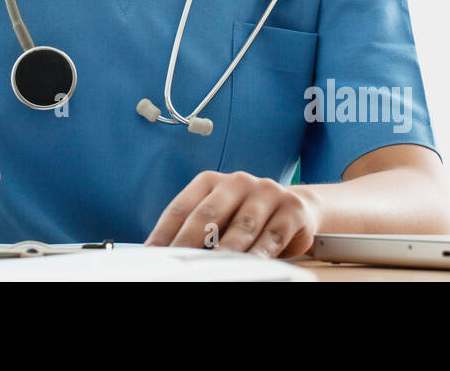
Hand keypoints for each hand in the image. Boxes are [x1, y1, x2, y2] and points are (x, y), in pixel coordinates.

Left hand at [144, 170, 318, 257]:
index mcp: (211, 181)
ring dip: (225, 251)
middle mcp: (238, 181)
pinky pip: (273, 236)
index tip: (153, 252)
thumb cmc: (246, 216)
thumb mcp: (220, 218)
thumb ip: (197, 230)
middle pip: (209, 214)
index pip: (183, 207)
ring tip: (210, 267)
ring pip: (242, 226)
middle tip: (177, 260)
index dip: (165, 231)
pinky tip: (249, 266)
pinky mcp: (292, 209)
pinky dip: (260, 254)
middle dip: (190, 240)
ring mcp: (266, 193)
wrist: (297, 207)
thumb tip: (162, 252)